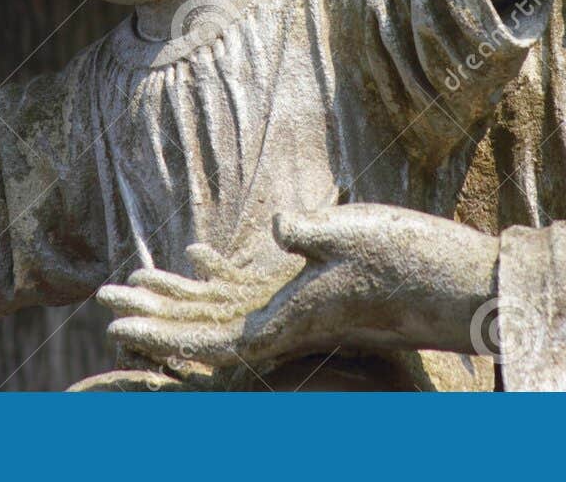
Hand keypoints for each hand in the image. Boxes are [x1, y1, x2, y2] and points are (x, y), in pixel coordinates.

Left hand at [99, 204, 498, 370]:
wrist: (463, 285)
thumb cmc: (412, 262)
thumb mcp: (353, 237)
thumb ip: (306, 233)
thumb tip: (275, 228)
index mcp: (287, 319)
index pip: (207, 337)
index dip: (159, 332)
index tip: (115, 326)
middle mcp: (287, 322)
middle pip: (203, 325)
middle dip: (153, 312)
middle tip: (102, 297)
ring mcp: (299, 308)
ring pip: (223, 307)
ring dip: (178, 293)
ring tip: (134, 276)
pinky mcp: (314, 292)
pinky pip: (253, 288)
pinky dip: (219, 274)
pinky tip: (197, 255)